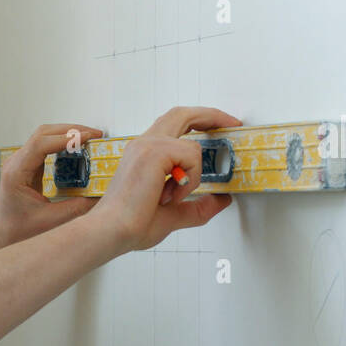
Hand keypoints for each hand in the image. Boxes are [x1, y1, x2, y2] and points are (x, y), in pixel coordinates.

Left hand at [0, 123, 104, 247]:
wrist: (2, 235)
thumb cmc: (19, 230)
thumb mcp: (51, 221)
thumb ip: (78, 208)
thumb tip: (101, 194)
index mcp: (16, 173)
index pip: (41, 144)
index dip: (66, 137)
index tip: (88, 137)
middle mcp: (15, 163)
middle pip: (43, 133)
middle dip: (70, 130)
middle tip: (95, 135)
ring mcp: (19, 162)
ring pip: (44, 136)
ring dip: (67, 134)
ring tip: (89, 138)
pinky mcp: (27, 165)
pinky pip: (45, 146)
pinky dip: (62, 143)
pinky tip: (76, 148)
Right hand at [92, 106, 240, 253]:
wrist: (113, 231)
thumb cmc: (131, 224)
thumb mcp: (175, 215)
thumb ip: (199, 206)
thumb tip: (223, 201)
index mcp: (144, 154)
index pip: (174, 124)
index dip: (199, 122)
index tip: (220, 128)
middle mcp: (144, 144)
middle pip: (182, 114)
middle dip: (211, 115)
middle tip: (232, 124)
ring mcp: (148, 145)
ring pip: (192, 145)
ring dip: (194, 174)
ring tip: (174, 196)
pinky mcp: (155, 151)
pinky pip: (191, 156)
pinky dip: (190, 179)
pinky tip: (172, 195)